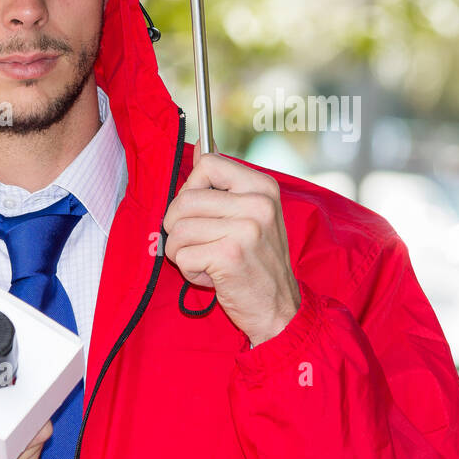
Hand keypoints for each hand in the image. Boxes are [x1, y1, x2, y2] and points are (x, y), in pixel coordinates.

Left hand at [162, 152, 300, 346]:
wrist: (280, 309)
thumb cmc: (259, 262)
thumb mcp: (253, 215)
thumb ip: (225, 184)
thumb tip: (197, 148)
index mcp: (263, 187)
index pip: (208, 163)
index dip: (191, 187)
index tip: (199, 210)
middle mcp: (258, 203)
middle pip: (185, 198)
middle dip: (178, 226)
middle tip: (198, 244)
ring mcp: (245, 229)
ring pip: (179, 229)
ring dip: (182, 251)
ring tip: (207, 261)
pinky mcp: (229, 256)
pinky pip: (182, 256)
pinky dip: (189, 272)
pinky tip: (212, 276)